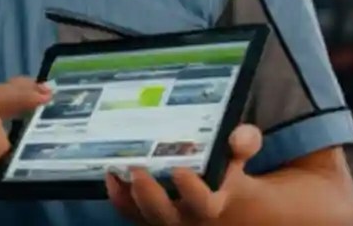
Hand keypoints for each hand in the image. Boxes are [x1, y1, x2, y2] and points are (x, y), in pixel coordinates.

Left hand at [105, 124, 262, 224]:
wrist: (218, 195)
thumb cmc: (226, 170)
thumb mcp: (239, 156)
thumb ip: (244, 144)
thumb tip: (239, 135)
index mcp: (213, 202)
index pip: (203, 203)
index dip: (191, 190)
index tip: (179, 170)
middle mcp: (185, 216)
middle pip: (163, 213)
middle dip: (148, 194)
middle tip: (136, 169)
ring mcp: (162, 217)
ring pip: (140, 213)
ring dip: (126, 193)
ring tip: (114, 168)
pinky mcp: (145, 213)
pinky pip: (127, 210)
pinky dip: (117, 194)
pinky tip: (109, 173)